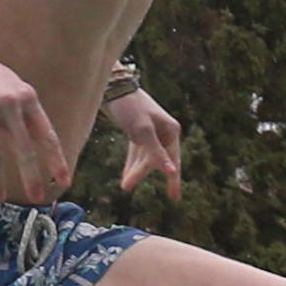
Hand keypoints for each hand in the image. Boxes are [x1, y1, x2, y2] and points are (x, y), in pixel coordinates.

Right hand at [0, 12, 68, 205]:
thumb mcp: (6, 83)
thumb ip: (19, 106)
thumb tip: (30, 135)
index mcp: (25, 96)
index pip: (46, 134)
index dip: (56, 160)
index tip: (65, 181)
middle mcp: (10, 102)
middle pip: (25, 147)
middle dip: (32, 176)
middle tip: (39, 199)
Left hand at [104, 84, 182, 202]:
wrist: (111, 87)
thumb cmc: (130, 106)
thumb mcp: (142, 131)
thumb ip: (156, 153)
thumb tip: (171, 172)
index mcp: (171, 131)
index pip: (172, 160)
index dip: (173, 180)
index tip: (174, 199)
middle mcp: (164, 132)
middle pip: (156, 160)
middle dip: (141, 173)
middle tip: (126, 187)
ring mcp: (151, 133)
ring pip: (145, 158)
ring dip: (134, 170)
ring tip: (123, 185)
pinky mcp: (138, 132)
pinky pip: (137, 153)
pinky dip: (131, 163)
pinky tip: (126, 176)